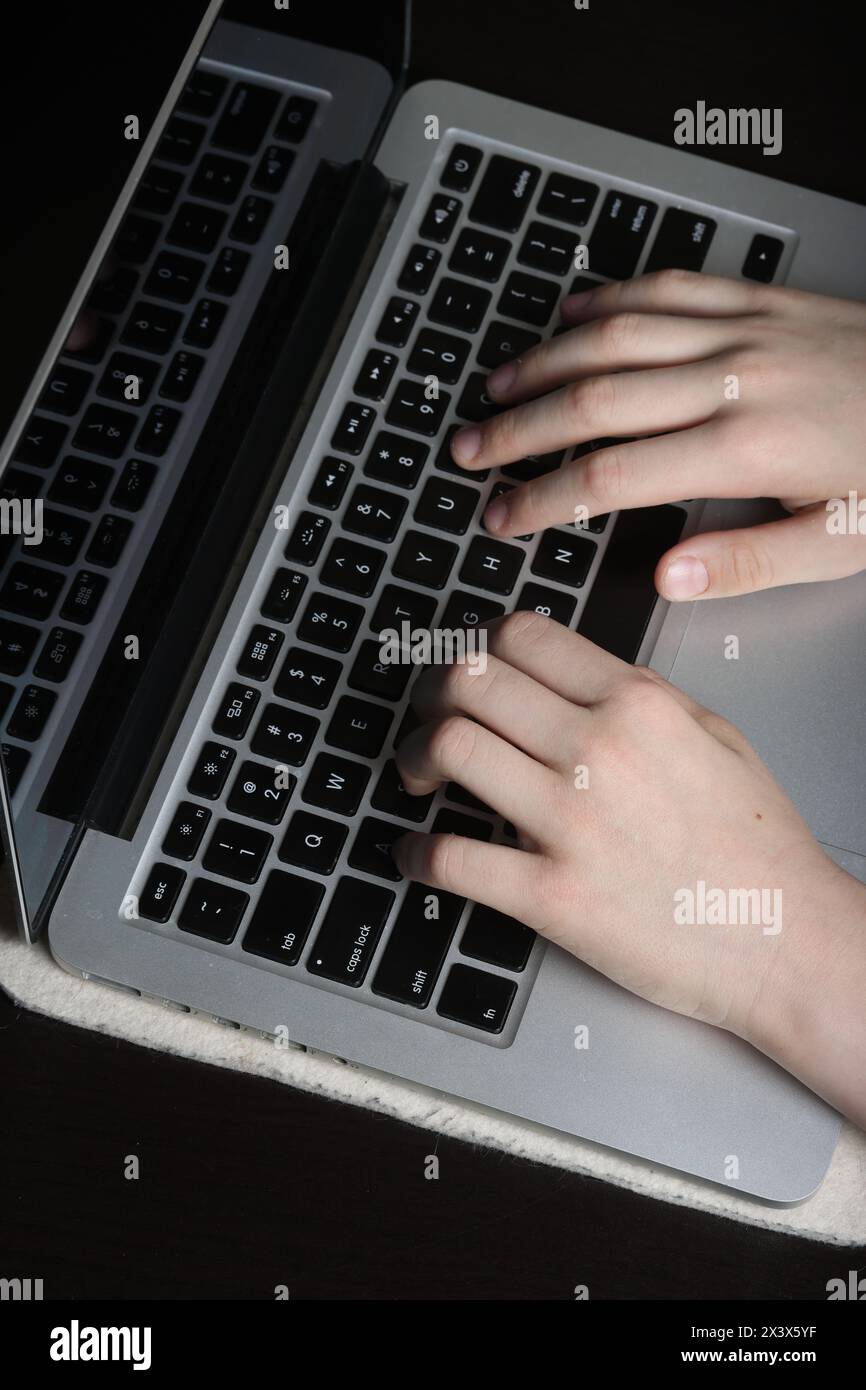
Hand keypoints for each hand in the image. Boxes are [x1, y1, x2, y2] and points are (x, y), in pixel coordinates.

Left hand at [393, 612, 865, 1125]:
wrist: (788, 941)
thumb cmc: (758, 847)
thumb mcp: (713, 737)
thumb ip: (637, 696)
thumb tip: (563, 676)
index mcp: (638, 703)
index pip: (521, 636)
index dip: (475, 645)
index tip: (464, 667)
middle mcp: (599, 749)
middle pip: (469, 679)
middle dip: (430, 691)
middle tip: (427, 716)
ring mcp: (571, 822)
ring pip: (449, 747)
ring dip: (412, 757)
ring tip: (415, 777)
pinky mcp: (553, 897)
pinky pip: (450, 857)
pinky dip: (415, 853)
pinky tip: (414, 853)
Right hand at [450, 270, 865, 600]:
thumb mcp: (844, 542)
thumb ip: (750, 562)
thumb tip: (666, 577)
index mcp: (747, 448)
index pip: (612, 474)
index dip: (542, 498)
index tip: (501, 518)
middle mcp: (733, 379)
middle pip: (594, 399)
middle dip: (517, 428)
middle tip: (468, 450)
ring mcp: (743, 330)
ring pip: (617, 334)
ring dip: (545, 360)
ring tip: (496, 387)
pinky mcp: (760, 299)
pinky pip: (669, 286)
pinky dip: (611, 296)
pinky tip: (572, 312)